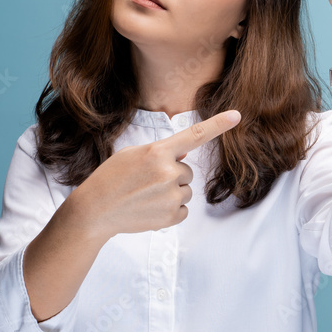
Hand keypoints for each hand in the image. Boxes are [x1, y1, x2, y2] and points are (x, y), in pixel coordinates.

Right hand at [71, 110, 241, 239]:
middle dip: (172, 177)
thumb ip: (162, 153)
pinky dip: (171, 211)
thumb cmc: (111, 179)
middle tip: (146, 183)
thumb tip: (186, 155)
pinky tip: (150, 209)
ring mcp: (171, 195)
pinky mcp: (171, 216)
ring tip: (145, 197)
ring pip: (187, 191)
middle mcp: (168, 171)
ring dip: (172, 194)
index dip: (218, 124)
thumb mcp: (132, 155)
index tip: (237, 115)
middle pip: (187, 172)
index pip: (194, 135)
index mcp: (157, 151)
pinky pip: (184, 210)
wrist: (94, 211)